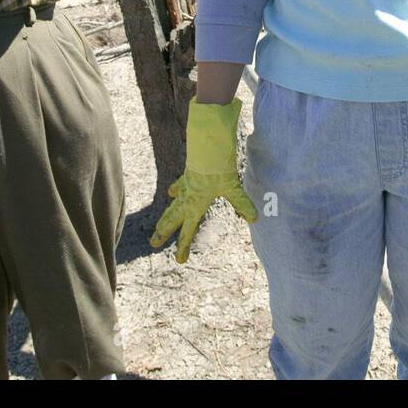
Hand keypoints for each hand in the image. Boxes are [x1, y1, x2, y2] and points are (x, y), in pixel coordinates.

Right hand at [150, 96, 257, 262]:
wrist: (207, 146)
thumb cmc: (219, 168)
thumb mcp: (233, 188)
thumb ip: (242, 204)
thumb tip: (254, 218)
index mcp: (196, 206)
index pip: (188, 232)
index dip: (183, 247)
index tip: (180, 260)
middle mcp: (187, 198)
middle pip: (172, 219)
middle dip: (164, 233)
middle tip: (153, 244)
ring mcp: (185, 186)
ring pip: (172, 206)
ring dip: (166, 217)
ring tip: (158, 227)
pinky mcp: (188, 175)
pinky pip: (180, 186)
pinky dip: (176, 191)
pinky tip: (172, 193)